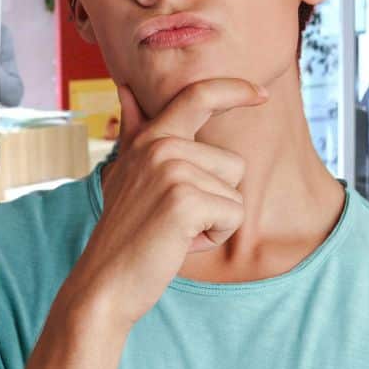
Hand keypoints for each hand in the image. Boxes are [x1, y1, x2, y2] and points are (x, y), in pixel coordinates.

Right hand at [67, 77, 267, 328]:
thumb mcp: (125, 172)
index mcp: (149, 137)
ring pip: (235, 192)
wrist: (106, 280)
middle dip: (215, 199)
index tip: (262, 94)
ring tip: (174, 229)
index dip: (235, 89)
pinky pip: (234, 215)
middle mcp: (159, 145)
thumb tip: (126, 88)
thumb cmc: (125, 230)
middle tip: (173, 218)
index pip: (198, 96)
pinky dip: (214, 236)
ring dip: (214, 220)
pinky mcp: (184, 200)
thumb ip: (133, 129)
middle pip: (232, 164)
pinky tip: (181, 242)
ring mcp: (171, 169)